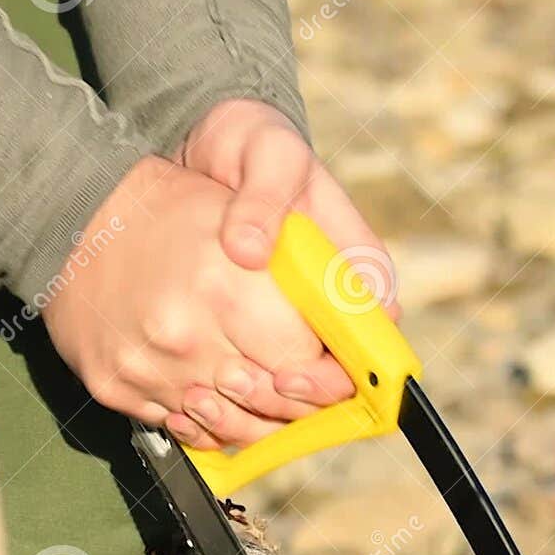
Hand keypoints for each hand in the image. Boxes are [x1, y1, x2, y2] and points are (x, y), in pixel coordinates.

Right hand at [41, 156, 354, 448]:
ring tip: (266, 393)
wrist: (72, 212)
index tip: (340, 373)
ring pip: (227, 425)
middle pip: (270, 403)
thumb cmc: (175, 203)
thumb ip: (319, 252)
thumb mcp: (255, 198)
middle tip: (306, 386)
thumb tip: (380, 312)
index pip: (304, 365)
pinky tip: (218, 395)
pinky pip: (181, 427)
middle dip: (298, 400)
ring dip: (257, 417)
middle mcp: (184, 334)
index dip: (331, 377)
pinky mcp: (114, 385)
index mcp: (226, 285)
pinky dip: (207, 420)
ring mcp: (145, 366)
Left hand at [177, 98, 396, 416]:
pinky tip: (182, 405)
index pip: (372, 341)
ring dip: (250, 411)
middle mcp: (328, 306)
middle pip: (330, 384)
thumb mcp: (267, 152)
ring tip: (201, 398)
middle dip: (286, 401)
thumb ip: (265, 196)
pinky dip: (221, 406)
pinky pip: (249, 386)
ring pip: (289, 397)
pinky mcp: (251, 334)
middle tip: (234, 384)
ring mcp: (290, 325)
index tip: (292, 374)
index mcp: (354, 268)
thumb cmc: (253, 144)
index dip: (338, 373)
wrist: (208, 143)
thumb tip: (251, 250)